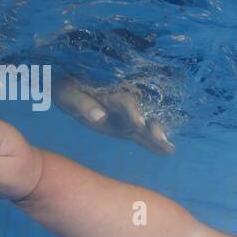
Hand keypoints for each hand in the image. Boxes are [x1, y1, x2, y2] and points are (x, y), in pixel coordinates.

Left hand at [55, 77, 173, 154]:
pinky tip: (167, 152)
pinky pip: (141, 136)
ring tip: (169, 148)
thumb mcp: (69, 95)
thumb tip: (100, 117)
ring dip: (157, 136)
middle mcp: (123, 105)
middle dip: (152, 127)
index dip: (133, 112)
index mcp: (110, 95)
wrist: (68, 84)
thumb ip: (85, 105)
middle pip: (143, 115)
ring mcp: (126, 117)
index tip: (140, 124)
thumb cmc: (67, 89)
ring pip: (146, 126)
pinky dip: (153, 144)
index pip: (125, 102)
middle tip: (161, 139)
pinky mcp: (125, 128)